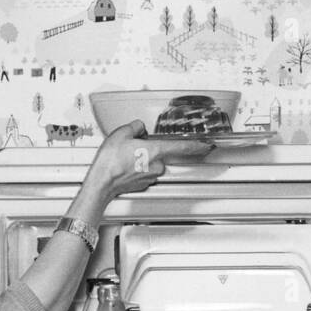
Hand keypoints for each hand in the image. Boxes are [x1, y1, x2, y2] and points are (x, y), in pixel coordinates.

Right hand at [86, 121, 213, 199]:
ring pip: (151, 162)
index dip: (198, 146)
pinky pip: (144, 171)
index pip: (183, 147)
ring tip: (124, 157)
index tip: (208, 145)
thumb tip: (140, 129)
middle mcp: (156, 166)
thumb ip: (136, 127)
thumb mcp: (121, 133)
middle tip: (131, 147)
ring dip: (142, 158)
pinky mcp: (143, 184)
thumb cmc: (110, 162)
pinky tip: (124, 165)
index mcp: (155, 151)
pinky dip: (136, 167)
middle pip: (159, 152)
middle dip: (148, 147)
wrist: (101, 183)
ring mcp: (150, 177)